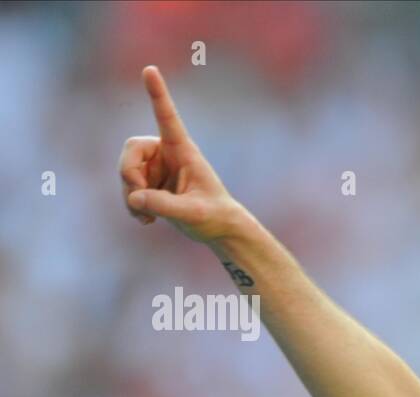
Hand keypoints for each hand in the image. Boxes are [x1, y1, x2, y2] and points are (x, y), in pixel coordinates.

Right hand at [118, 65, 243, 241]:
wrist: (218, 230)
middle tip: (138, 200)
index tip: (150, 69)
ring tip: (147, 218)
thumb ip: (164, 206)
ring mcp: (156, 168)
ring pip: (125, 171)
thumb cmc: (214, 216)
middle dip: (128, 175)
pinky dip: (132, 205)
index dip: (158, 94)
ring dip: (129, 195)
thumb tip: (135, 198)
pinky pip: (127, 188)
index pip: (167, 118)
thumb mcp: (193, 213)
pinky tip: (146, 221)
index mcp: (183, 150)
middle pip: (131, 149)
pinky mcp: (150, 183)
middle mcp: (167, 153)